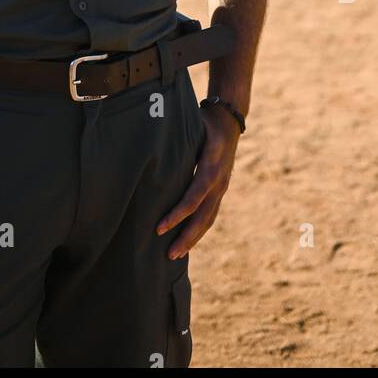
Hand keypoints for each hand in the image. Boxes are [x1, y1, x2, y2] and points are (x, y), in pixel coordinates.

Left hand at [155, 104, 241, 258]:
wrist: (229, 121)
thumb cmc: (202, 122)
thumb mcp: (192, 126)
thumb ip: (177, 140)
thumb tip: (148, 147)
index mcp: (211, 165)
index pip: (194, 195)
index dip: (178, 213)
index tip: (161, 226)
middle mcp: (219, 180)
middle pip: (203, 215)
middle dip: (186, 236)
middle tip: (168, 254)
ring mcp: (222, 187)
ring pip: (209, 219)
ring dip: (192, 239)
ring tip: (174, 255)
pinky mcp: (220, 191)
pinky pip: (210, 215)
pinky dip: (198, 230)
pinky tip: (186, 242)